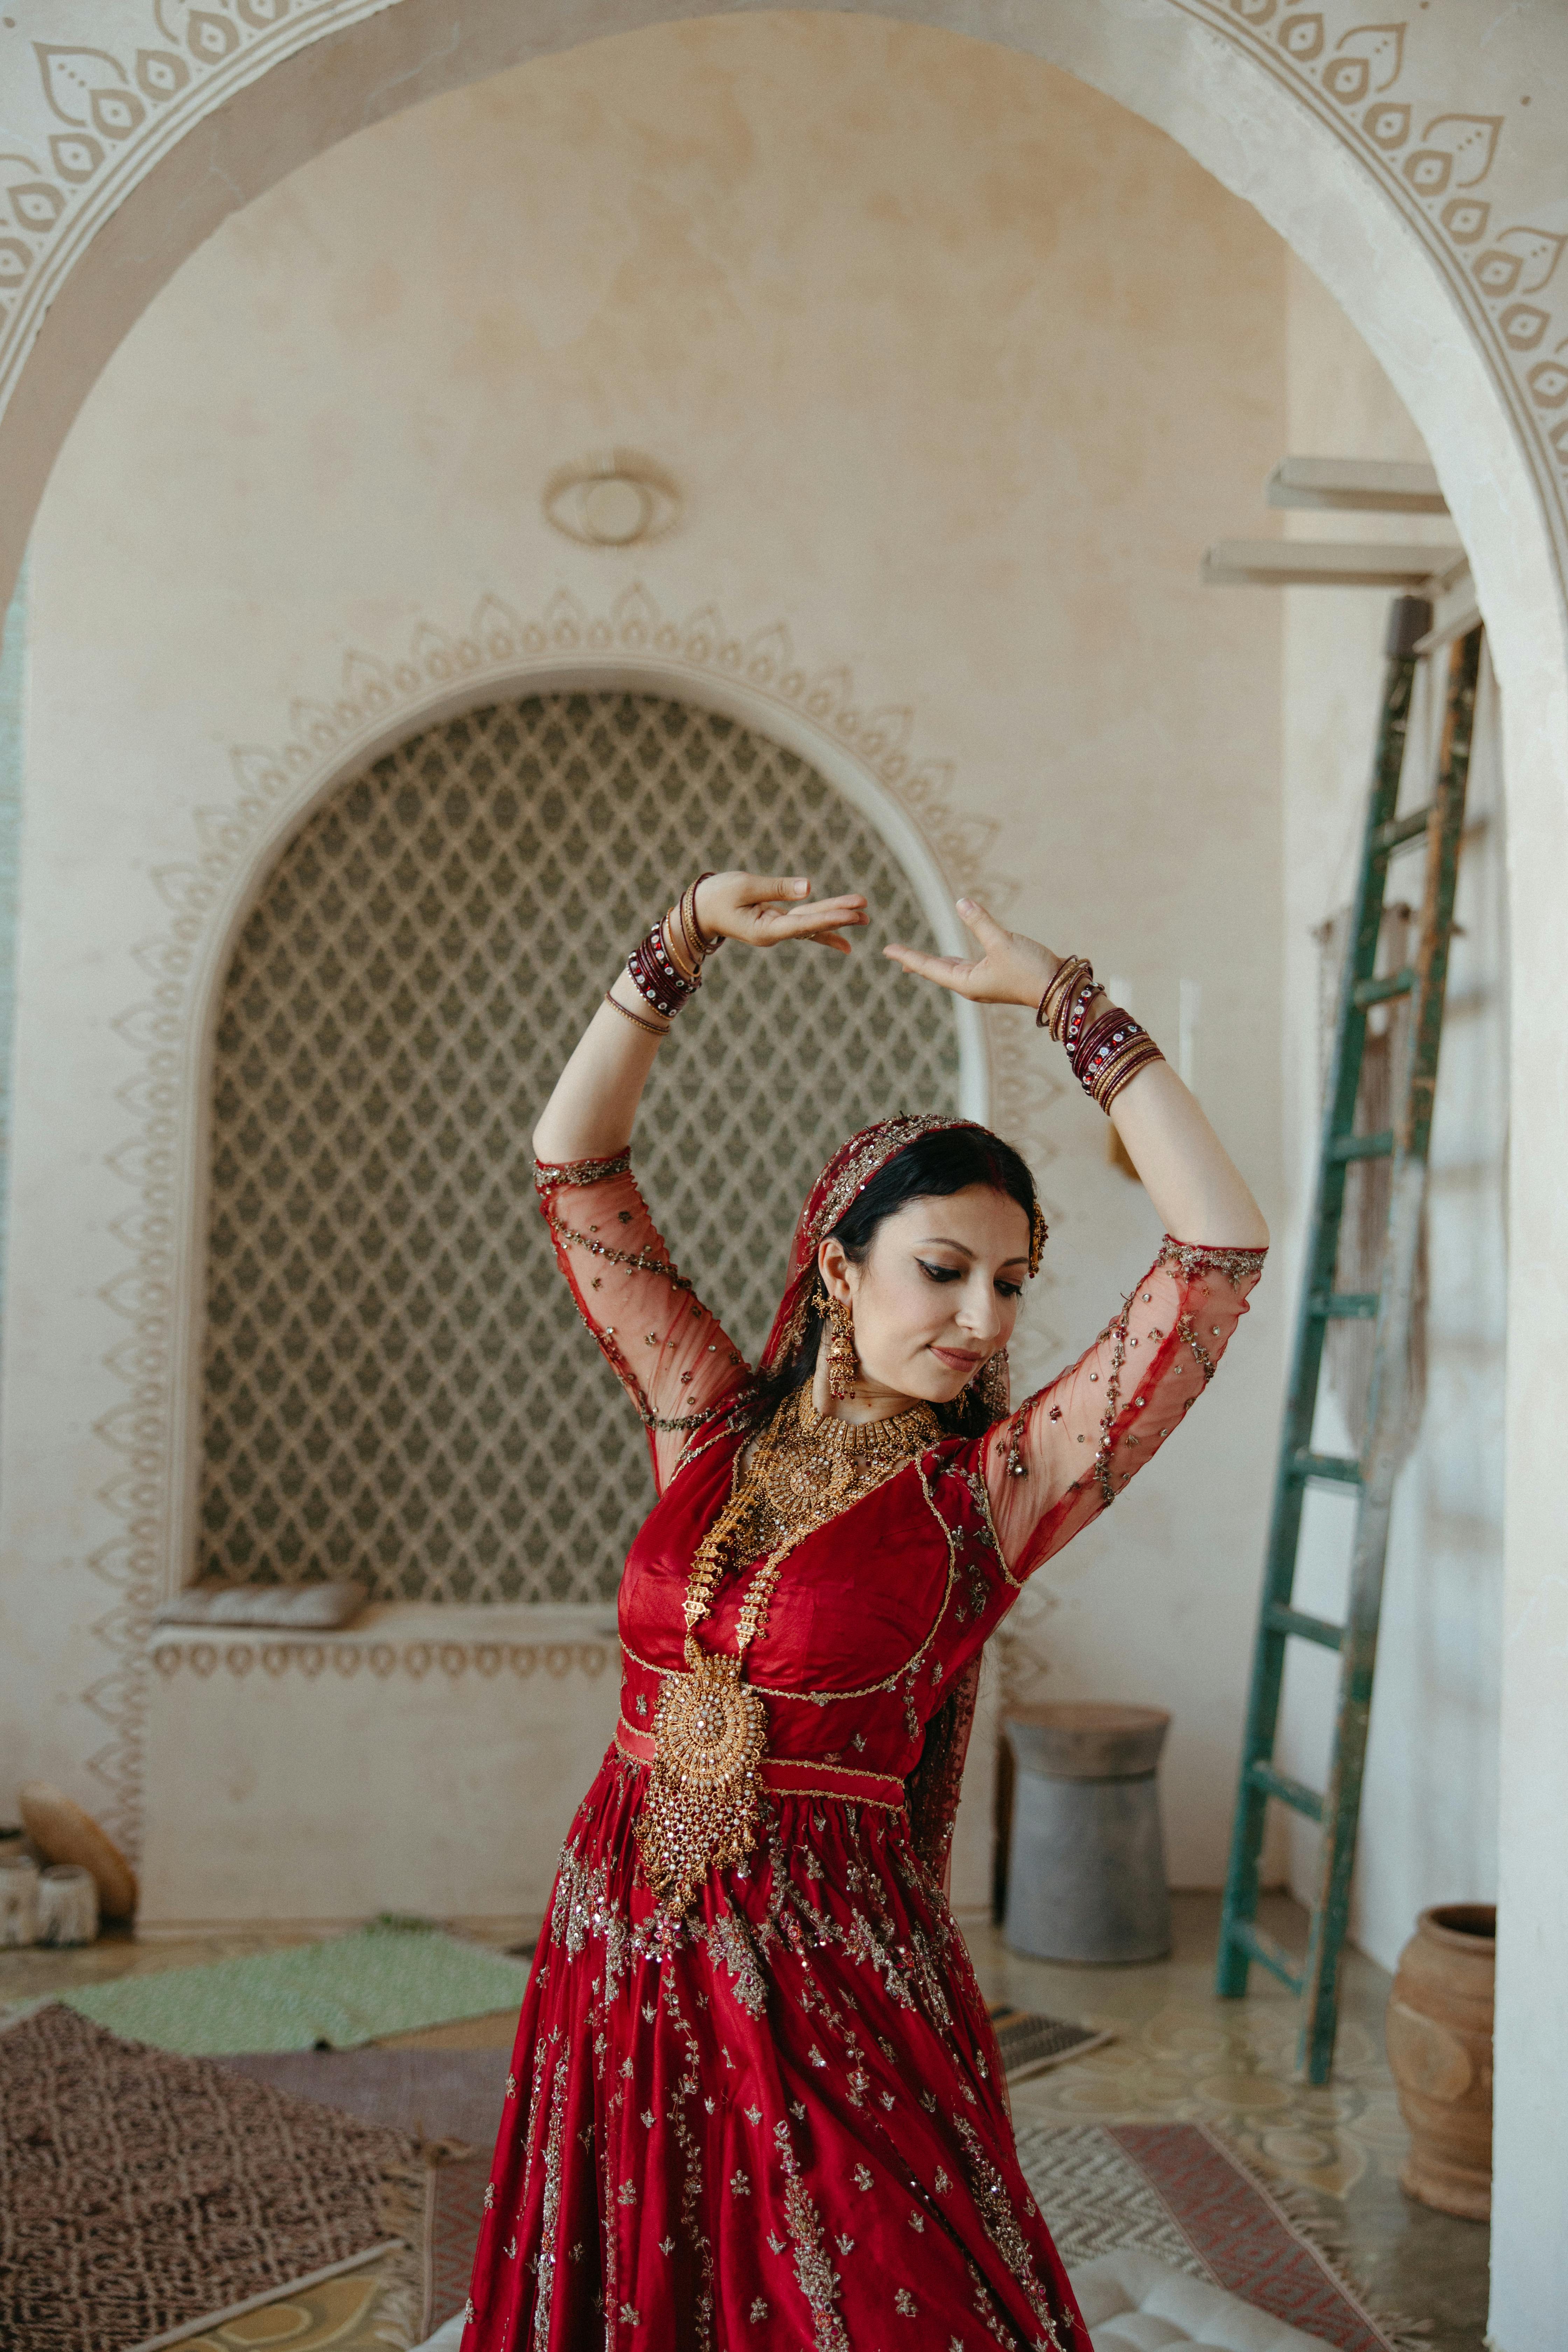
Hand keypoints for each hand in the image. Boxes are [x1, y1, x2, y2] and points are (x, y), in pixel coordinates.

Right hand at [693, 871, 868, 955]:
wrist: (698, 910)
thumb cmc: (716, 896)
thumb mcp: (744, 887)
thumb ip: (776, 888)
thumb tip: (808, 886)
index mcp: (764, 930)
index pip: (803, 924)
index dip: (829, 917)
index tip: (852, 913)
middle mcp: (774, 934)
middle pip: (812, 924)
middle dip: (839, 916)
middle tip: (866, 911)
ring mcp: (776, 930)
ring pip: (811, 923)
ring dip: (837, 919)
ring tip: (864, 916)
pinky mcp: (776, 923)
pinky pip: (804, 924)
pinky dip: (823, 926)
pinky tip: (844, 938)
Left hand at [883, 897, 1056, 1007]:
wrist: (1060, 990)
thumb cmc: (1031, 970)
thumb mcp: (1003, 942)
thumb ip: (980, 922)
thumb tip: (960, 902)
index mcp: (966, 982)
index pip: (929, 967)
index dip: (907, 957)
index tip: (887, 950)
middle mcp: (972, 985)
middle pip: (937, 971)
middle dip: (917, 963)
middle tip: (896, 957)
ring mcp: (985, 982)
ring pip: (953, 970)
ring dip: (935, 964)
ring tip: (917, 961)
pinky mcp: (998, 977)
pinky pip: (968, 968)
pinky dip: (955, 961)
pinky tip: (954, 958)